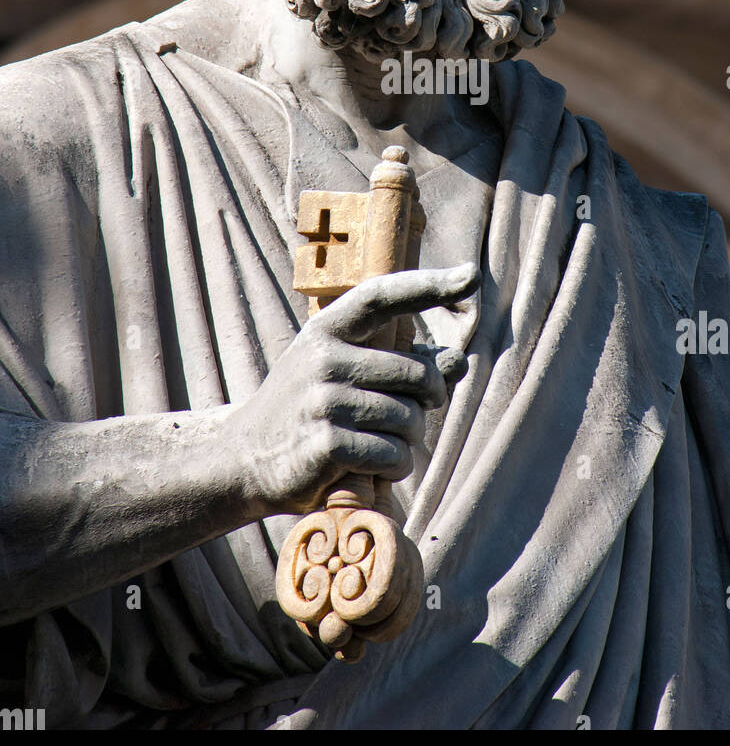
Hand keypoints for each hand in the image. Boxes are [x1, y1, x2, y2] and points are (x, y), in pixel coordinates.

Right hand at [230, 262, 479, 515]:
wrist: (244, 457)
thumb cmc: (309, 409)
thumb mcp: (343, 373)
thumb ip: (399, 365)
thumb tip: (457, 361)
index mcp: (327, 329)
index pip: (383, 295)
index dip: (428, 285)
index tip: (470, 276)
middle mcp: (323, 357)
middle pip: (416, 374)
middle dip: (428, 400)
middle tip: (415, 413)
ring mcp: (321, 399)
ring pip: (409, 419)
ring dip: (408, 440)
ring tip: (381, 444)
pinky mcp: (325, 443)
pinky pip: (393, 454)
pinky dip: (395, 467)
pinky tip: (371, 468)